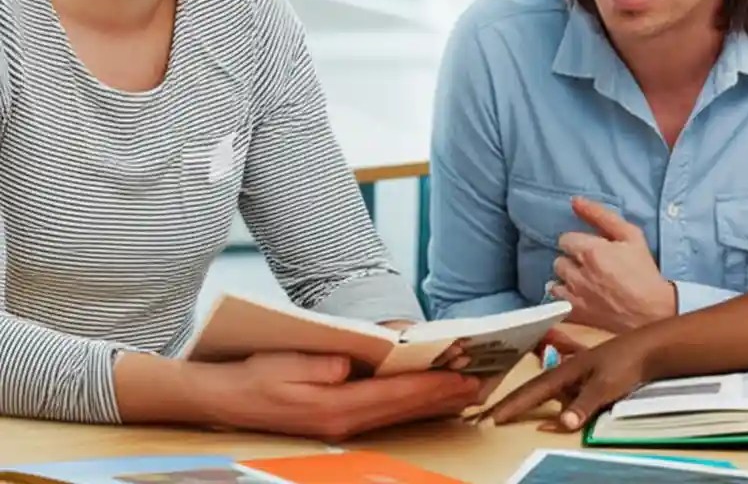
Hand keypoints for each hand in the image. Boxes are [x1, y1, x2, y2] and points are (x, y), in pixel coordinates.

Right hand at [188, 352, 483, 441]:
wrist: (224, 400)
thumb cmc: (254, 375)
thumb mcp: (285, 362)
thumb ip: (321, 364)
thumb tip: (352, 364)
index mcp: (334, 406)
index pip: (396, 394)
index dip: (433, 385)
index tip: (464, 377)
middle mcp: (344, 422)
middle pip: (405, 409)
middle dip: (444, 396)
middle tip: (480, 386)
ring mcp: (341, 427)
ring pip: (399, 416)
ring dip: (433, 404)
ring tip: (465, 393)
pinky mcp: (338, 424)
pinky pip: (385, 416)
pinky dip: (411, 407)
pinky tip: (428, 401)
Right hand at [485, 332, 653, 430]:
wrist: (652, 348)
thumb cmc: (627, 363)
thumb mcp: (605, 386)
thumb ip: (583, 404)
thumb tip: (560, 424)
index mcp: (568, 371)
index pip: (534, 390)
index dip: (513, 404)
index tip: (492, 416)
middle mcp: (570, 371)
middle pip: (536, 388)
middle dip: (515, 402)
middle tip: (492, 415)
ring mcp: (581, 373)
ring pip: (553, 391)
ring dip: (534, 400)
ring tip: (513, 411)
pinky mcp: (592, 377)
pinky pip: (567, 392)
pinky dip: (558, 401)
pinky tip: (560, 407)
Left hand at [551, 197, 674, 331]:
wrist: (652, 310)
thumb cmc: (644, 271)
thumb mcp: (631, 236)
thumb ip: (601, 215)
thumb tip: (575, 201)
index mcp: (590, 251)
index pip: (564, 239)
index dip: (578, 243)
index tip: (591, 250)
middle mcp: (577, 273)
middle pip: (558, 260)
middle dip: (572, 262)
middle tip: (590, 267)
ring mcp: (574, 296)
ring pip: (554, 282)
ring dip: (567, 281)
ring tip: (584, 284)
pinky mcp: (575, 314)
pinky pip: (556, 302)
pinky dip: (565, 299)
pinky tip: (579, 298)